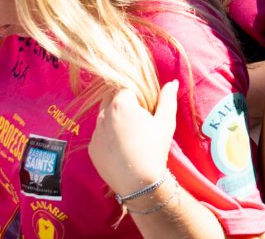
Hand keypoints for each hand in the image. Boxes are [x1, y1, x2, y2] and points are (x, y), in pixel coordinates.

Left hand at [87, 79, 178, 199]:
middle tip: (138, 117)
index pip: (126, 88)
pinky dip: (109, 135)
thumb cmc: (154, 148)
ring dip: (115, 118)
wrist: (138, 183)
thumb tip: (172, 82)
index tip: (146, 106)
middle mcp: (103, 115)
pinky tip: (122, 147)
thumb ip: (167, 98)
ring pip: (104, 117)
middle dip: (123, 103)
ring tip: (130, 135)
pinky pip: (100, 134)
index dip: (137, 95)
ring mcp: (95, 133)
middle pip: (111, 99)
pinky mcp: (92, 148)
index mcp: (121, 104)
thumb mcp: (166, 121)